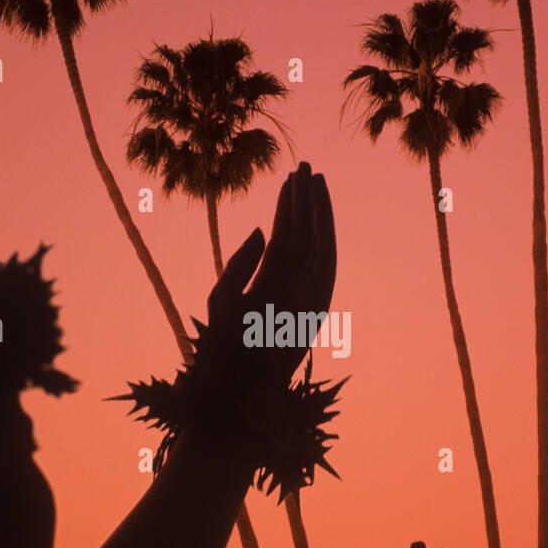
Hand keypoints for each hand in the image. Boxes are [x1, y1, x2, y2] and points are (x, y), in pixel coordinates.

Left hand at [206, 162, 336, 381]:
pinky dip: (323, 232)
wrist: (239, 383)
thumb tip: (264, 230)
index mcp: (267, 279)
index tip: (289, 177)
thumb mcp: (223, 296)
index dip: (285, 205)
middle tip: (306, 165)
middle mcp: (289, 280)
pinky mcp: (317, 298)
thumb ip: (241, 261)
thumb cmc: (224, 346)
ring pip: (314, 239)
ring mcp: (305, 288)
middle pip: (299, 230)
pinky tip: (318, 207)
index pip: (281, 234)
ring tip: (315, 177)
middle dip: (302, 198)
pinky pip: (323, 258)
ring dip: (316, 209)